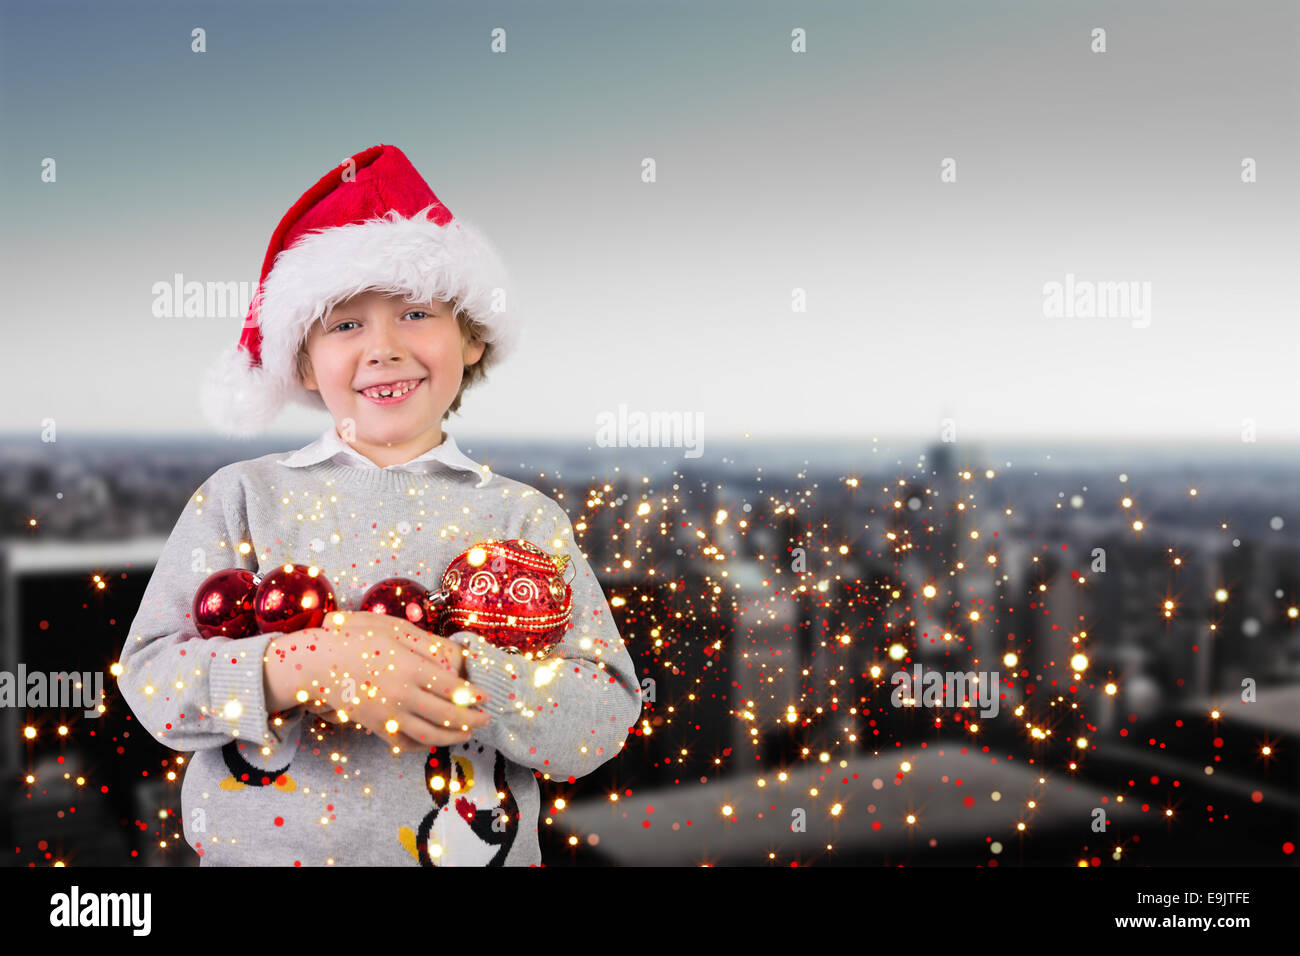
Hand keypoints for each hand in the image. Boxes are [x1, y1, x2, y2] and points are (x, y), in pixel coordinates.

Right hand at [298, 610, 490, 750]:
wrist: (321, 665)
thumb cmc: (360, 643)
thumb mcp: (395, 634)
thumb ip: (426, 649)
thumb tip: (457, 660)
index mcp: (409, 668)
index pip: (451, 689)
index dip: (473, 696)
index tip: (485, 697)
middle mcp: (401, 695)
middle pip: (446, 716)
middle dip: (471, 720)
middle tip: (486, 719)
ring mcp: (389, 715)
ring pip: (430, 735)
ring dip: (454, 737)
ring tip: (469, 732)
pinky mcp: (378, 728)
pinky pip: (408, 743)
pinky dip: (427, 744)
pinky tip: (439, 737)